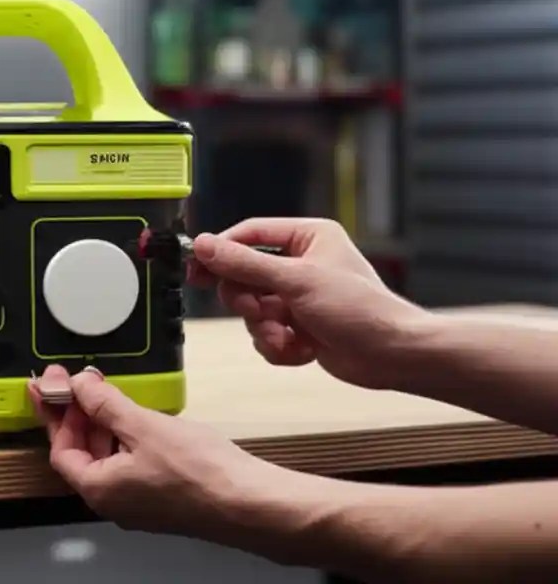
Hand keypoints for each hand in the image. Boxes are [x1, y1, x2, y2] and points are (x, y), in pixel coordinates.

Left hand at [28, 366, 287, 540]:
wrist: (251, 503)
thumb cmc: (199, 472)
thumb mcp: (143, 426)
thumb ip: (105, 403)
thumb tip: (79, 385)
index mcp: (99, 490)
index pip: (61, 449)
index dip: (55, 414)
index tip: (51, 385)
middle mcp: (114, 502)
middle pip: (82, 453)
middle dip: (77, 414)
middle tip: (75, 380)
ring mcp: (139, 502)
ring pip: (107, 457)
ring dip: (102, 423)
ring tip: (104, 391)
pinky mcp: (163, 497)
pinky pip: (131, 464)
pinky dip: (125, 437)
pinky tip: (135, 416)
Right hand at [189, 217, 430, 390]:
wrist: (393, 356)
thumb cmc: (360, 310)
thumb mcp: (296, 280)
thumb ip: (245, 263)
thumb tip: (203, 245)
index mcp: (307, 238)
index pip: (249, 235)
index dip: (222, 251)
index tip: (197, 267)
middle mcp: (301, 264)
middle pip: (244, 275)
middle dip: (248, 301)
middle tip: (256, 311)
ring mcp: (299, 298)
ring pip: (252, 310)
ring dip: (265, 328)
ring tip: (286, 336)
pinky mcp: (299, 327)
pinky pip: (266, 334)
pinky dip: (278, 345)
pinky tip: (301, 350)